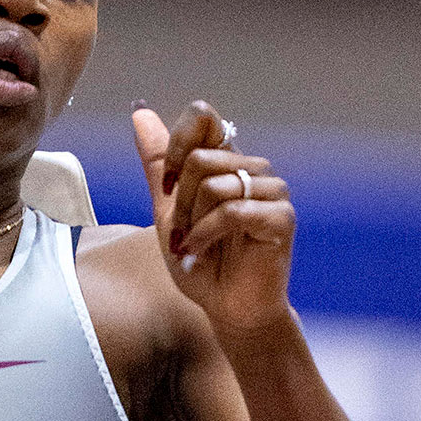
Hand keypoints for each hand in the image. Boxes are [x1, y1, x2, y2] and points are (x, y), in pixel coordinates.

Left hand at [131, 100, 296, 334]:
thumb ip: (158, 164)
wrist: (225, 308)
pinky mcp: (281, 217)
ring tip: (192, 247)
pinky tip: (199, 252)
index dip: (177, 145)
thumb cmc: (201, 261)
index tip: (167, 186)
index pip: (204, 117)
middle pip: (201, 158)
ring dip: (193, 222)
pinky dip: (207, 234)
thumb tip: (139, 113)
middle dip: (181, 203)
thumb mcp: (168, 210)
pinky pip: (233, 211)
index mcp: (226, 161)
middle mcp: (252, 169)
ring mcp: (271, 191)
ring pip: (215, 185)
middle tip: (182, 235)